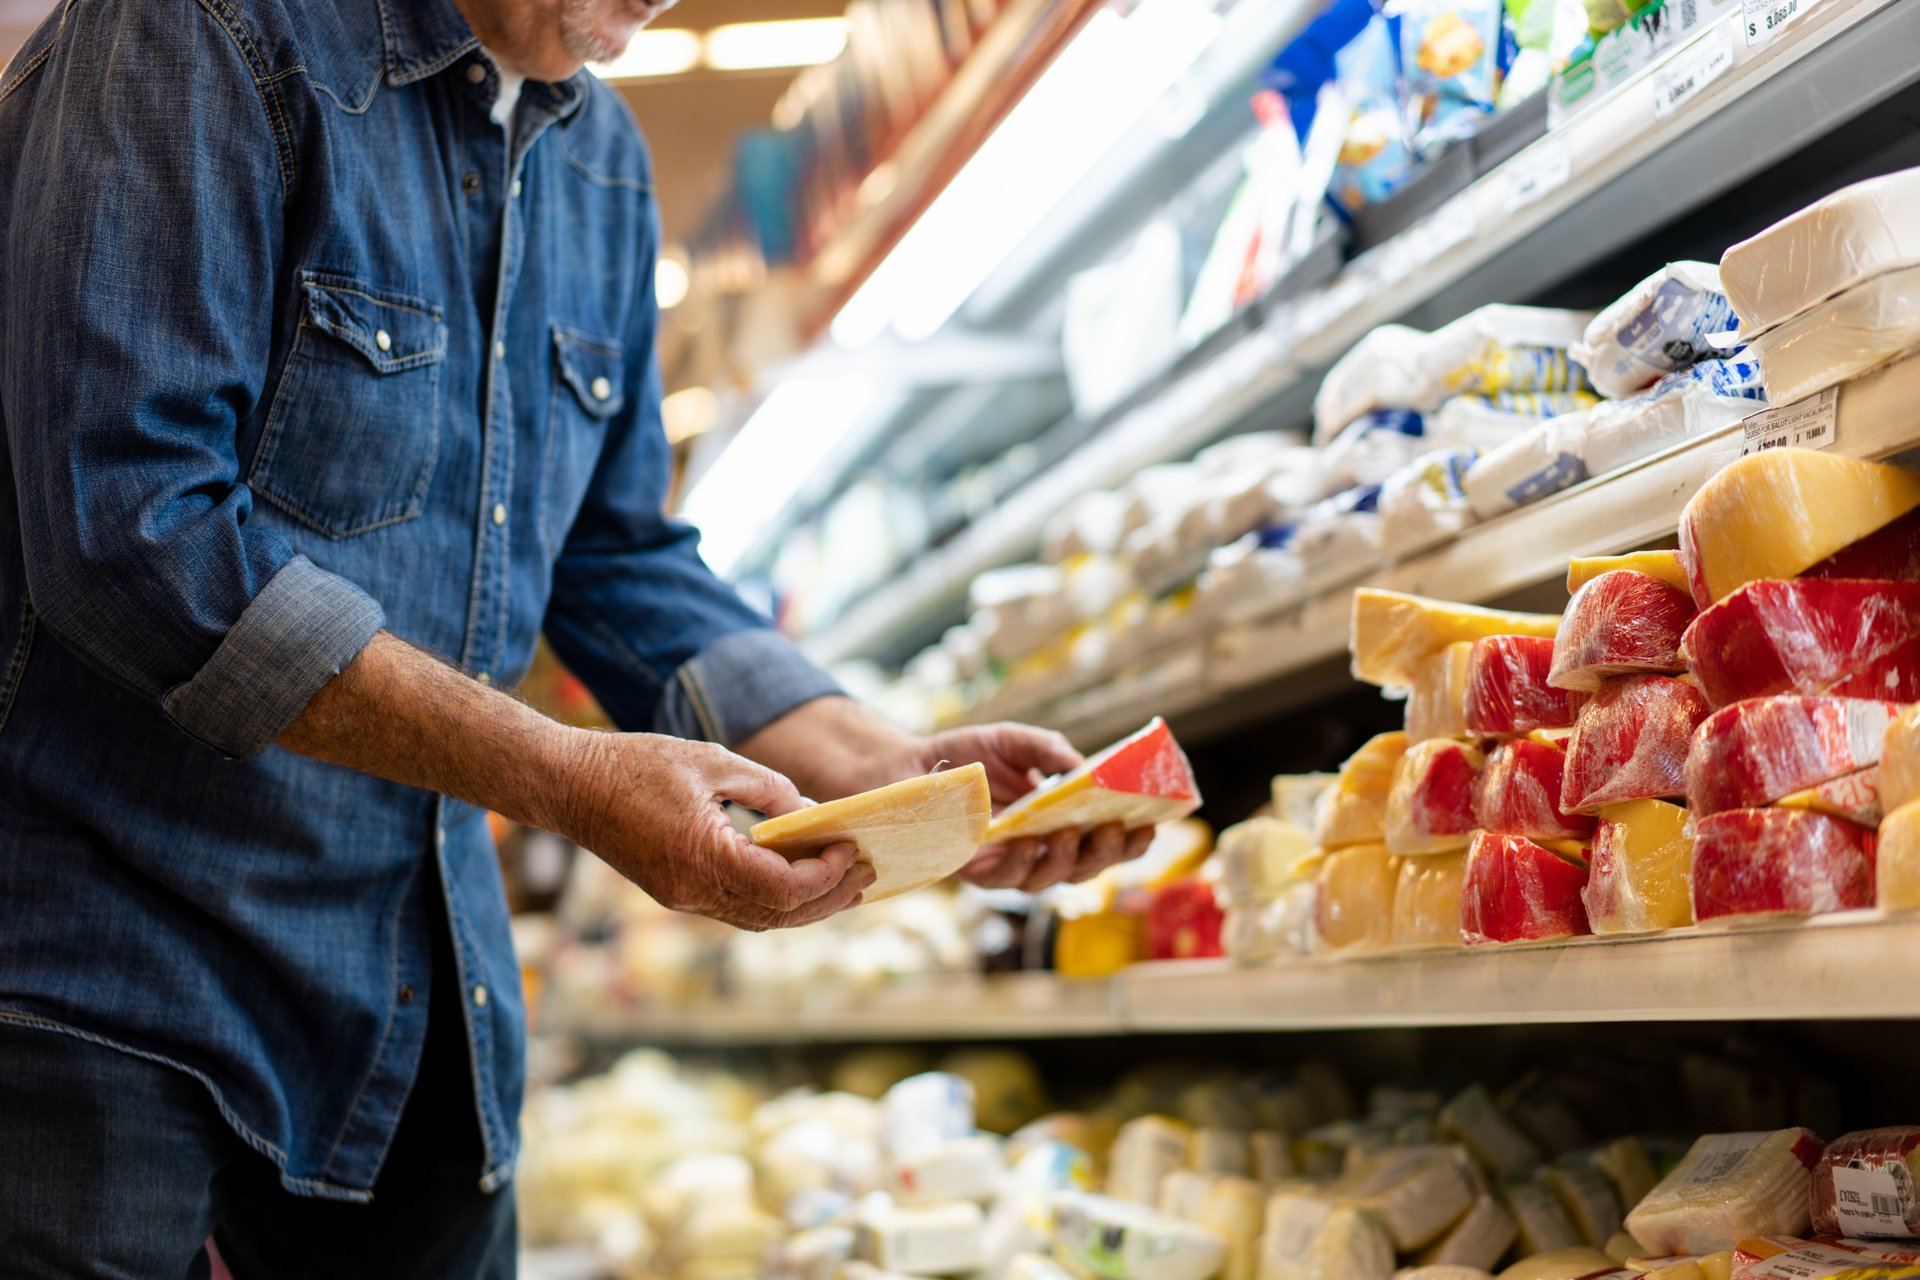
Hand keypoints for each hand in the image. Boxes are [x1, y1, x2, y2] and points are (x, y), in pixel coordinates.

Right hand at [560, 731, 872, 930]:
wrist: (569, 785)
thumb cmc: (636, 764)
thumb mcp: (712, 760)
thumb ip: (767, 788)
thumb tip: (810, 813)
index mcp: (702, 857)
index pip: (782, 888)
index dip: (824, 876)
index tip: (850, 850)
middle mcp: (692, 890)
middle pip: (776, 915)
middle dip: (828, 900)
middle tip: (866, 878)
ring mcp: (682, 898)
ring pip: (758, 919)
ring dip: (805, 907)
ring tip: (845, 886)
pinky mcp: (675, 893)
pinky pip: (736, 909)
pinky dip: (774, 900)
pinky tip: (798, 880)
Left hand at [912, 723, 1157, 892]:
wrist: (912, 767)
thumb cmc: (968, 756)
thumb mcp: (1012, 742)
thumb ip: (1047, 750)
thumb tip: (1082, 767)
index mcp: (1061, 820)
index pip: (1107, 840)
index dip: (1133, 841)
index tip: (1151, 824)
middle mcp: (1042, 849)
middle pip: (1086, 867)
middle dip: (1106, 853)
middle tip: (1114, 828)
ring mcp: (1011, 865)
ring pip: (1050, 879)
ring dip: (1065, 860)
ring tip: (1066, 833)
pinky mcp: (978, 873)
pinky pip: (1006, 879)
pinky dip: (1020, 863)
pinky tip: (1025, 843)